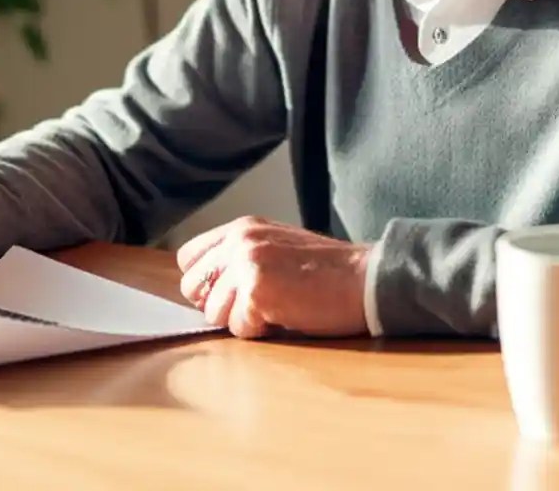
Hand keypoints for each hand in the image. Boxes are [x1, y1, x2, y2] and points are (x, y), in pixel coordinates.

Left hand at [176, 216, 370, 338]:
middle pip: (192, 287)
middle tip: (255, 307)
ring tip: (277, 309)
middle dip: (218, 305)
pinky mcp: (257, 291)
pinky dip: (259, 331)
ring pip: (213, 312)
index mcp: (243, 227)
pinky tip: (285, 317)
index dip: (207, 282)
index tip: (233, 293)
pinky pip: (237, 328)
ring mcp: (246, 264)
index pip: (190, 258)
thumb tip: (210, 290)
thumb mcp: (279, 248)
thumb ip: (242, 258)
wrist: (367, 279)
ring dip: (241, 320)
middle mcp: (240, 240)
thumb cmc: (330, 272)